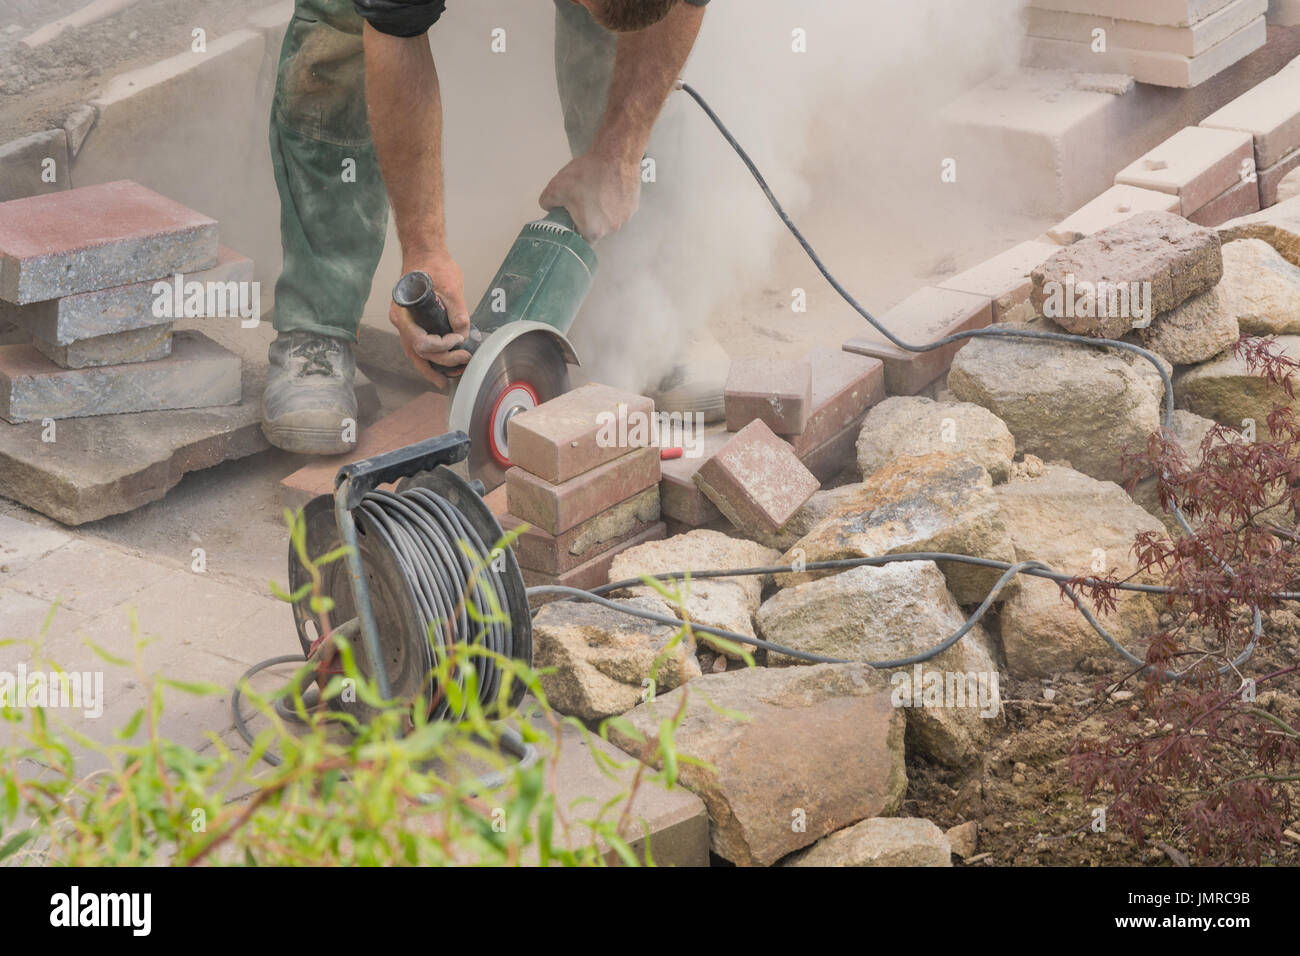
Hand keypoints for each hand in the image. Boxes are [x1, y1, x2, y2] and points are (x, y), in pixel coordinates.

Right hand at [389, 251, 471, 388]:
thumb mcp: (449, 284)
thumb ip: (456, 309)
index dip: (440, 346)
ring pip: (417, 355)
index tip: (458, 339)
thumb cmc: (432, 265)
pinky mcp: (414, 324)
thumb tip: (463, 331)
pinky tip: (443, 370)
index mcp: (402, 314)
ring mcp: (406, 325)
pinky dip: (430, 360)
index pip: (420, 342)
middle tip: (464, 359)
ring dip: (434, 367)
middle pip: (418, 353)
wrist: (423, 251)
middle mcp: (401, 323)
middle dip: (442, 361)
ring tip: (451, 378)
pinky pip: (419, 347)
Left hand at [539, 152, 640, 241]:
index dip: (573, 232)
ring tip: (595, 191)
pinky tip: (606, 188)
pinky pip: (619, 210)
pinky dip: (612, 202)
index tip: (570, 222)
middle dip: (587, 218)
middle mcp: (611, 229)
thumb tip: (549, 207)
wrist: (616, 155)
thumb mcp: (555, 187)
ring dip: (601, 210)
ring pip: (608, 220)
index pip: (580, 242)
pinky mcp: (632, 206)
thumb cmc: (589, 173)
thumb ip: (547, 203)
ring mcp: (624, 218)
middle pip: (595, 230)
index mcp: (592, 230)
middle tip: (581, 201)